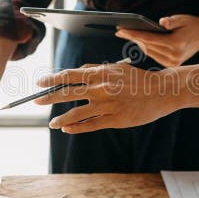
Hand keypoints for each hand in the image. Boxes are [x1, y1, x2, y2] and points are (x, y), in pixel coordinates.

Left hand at [34, 63, 184, 132]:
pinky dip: (76, 128)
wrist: (161, 91)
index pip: (69, 76)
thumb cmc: (138, 79)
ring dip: (61, 119)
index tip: (39, 83)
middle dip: (48, 98)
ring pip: (76, 114)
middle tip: (36, 101)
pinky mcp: (114, 120)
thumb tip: (78, 71)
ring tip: (52, 123)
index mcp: (100, 73)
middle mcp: (100, 88)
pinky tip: (67, 129)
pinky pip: (90, 125)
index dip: (52, 80)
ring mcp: (107, 105)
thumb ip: (97, 69)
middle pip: (67, 93)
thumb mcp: (116, 68)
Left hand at [115, 14, 198, 66]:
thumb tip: (160, 23)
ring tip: (129, 35)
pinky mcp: (173, 65)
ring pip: (149, 53)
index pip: (149, 39)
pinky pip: (155, 56)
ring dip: (139, 44)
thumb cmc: (192, 24)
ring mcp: (174, 62)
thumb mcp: (182, 18)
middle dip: (133, 38)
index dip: (133, 34)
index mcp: (176, 44)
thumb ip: (171, 21)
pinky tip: (141, 42)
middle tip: (121, 31)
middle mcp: (174, 56)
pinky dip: (147, 49)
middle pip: (147, 47)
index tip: (121, 30)